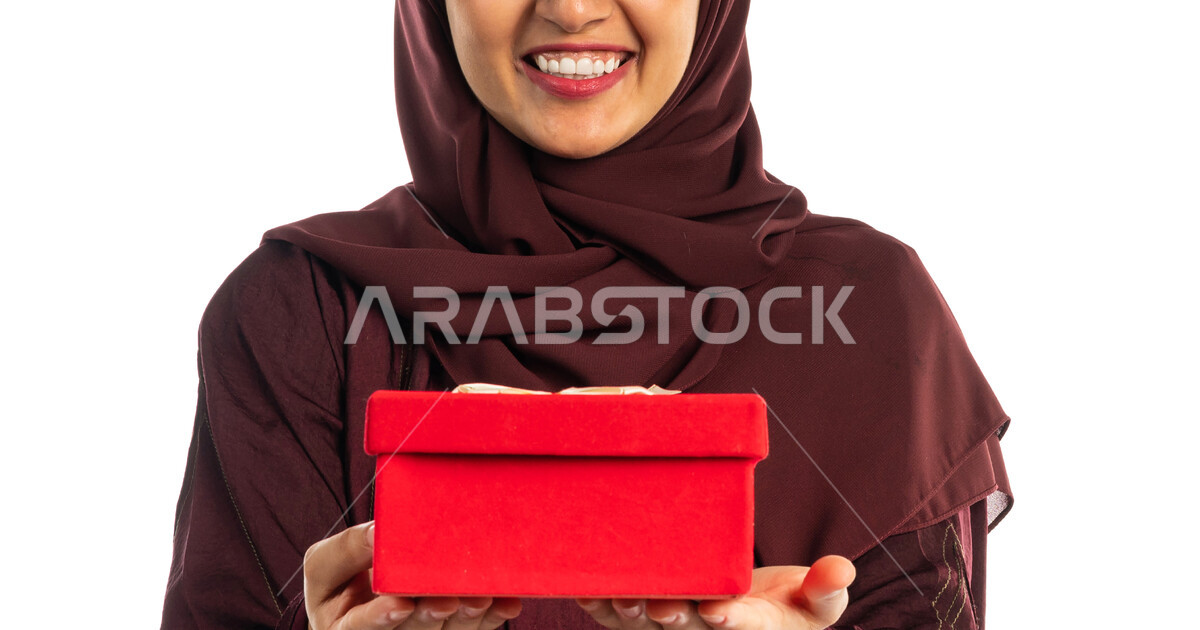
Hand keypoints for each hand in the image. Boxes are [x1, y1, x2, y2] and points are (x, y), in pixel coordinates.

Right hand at [304, 521, 522, 629]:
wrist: (358, 588)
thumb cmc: (340, 574)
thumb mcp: (327, 563)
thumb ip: (347, 550)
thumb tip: (377, 531)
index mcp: (343, 625)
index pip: (360, 626)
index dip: (380, 618)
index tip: (399, 603)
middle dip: (430, 615)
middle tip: (447, 601)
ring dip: (467, 616)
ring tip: (481, 597)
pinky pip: (472, 629)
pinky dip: (492, 616)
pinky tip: (507, 602)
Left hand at [574, 555, 854, 629]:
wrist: (756, 611)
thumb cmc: (790, 604)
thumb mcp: (817, 602)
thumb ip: (827, 589)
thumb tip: (841, 570)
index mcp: (752, 628)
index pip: (741, 627)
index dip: (728, 619)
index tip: (718, 609)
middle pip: (685, 627)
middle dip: (672, 617)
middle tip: (661, 606)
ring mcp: (672, 627)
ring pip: (645, 626)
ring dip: (629, 613)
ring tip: (617, 596)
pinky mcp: (643, 619)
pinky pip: (618, 617)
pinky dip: (601, 605)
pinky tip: (585, 590)